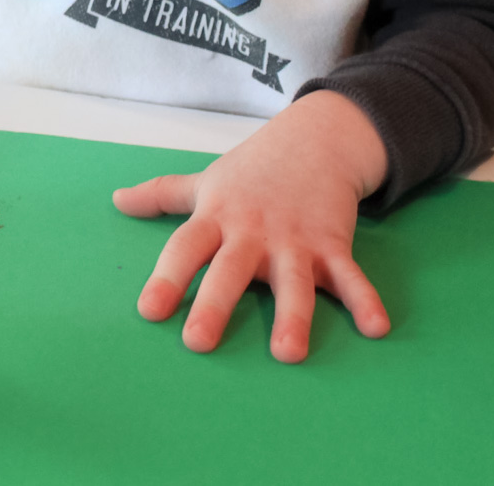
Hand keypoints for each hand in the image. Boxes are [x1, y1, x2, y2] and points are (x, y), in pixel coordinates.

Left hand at [113, 90, 390, 363]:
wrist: (316, 139)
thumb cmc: (252, 170)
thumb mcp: (205, 181)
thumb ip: (162, 195)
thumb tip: (116, 199)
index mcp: (217, 218)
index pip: (185, 247)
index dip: (166, 278)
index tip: (149, 311)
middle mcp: (252, 231)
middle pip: (230, 270)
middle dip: (215, 304)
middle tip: (198, 342)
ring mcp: (295, 240)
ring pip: (292, 282)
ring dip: (292, 316)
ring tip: (287, 354)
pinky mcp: (332, 245)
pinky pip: (350, 277)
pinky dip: (365, 300)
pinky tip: (376, 327)